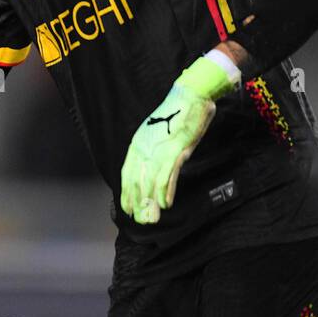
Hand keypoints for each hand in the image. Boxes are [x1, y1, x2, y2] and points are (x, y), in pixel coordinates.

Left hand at [120, 85, 216, 223]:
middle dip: (138, 202)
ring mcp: (160, 149)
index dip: (127, 193)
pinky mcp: (176, 149)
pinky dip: (166, 190)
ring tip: (152, 217)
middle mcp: (145, 148)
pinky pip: (168, 174)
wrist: (190, 96)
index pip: (128, 174)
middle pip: (137, 180)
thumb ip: (154, 152)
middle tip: (140, 219)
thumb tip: (152, 170)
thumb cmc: (176, 116)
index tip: (128, 208)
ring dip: (152, 201)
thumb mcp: (159, 136)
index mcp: (138, 144)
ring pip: (151, 181)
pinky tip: (165, 203)